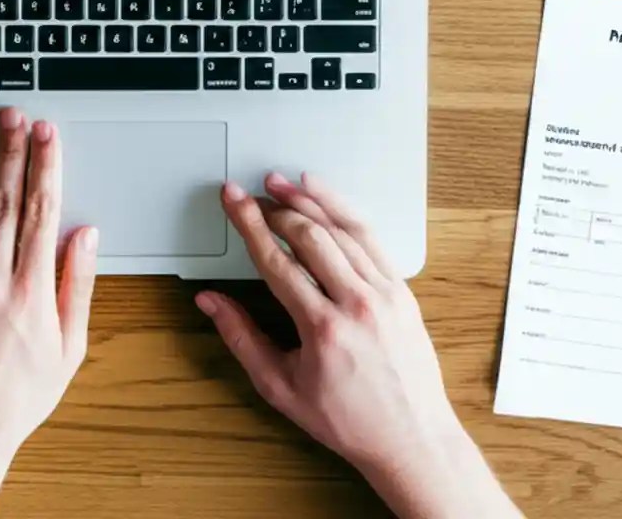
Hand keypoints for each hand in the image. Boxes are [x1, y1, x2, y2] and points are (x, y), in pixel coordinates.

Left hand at [0, 108, 98, 518]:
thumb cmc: (18, 396)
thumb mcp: (68, 348)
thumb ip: (76, 287)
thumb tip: (85, 237)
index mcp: (31, 292)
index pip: (41, 214)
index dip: (45, 168)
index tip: (46, 136)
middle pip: (2, 203)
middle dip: (9, 153)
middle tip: (11, 116)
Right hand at [197, 173, 519, 518]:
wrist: (410, 437)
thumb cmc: (348, 420)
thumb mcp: (281, 387)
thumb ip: (242, 338)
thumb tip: (211, 302)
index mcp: (322, 329)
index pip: (276, 261)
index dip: (249, 224)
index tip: (234, 199)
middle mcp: (357, 304)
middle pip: (309, 237)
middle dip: (275, 208)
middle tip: (253, 193)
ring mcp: (385, 294)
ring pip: (343, 230)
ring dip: (309, 202)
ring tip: (283, 184)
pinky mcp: (402, 291)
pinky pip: (371, 239)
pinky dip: (346, 212)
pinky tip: (327, 198)